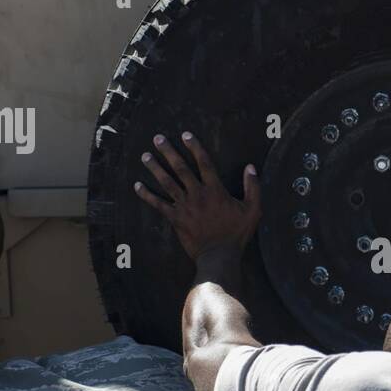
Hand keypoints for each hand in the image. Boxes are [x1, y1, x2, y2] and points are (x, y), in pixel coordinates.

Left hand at [134, 132, 260, 259]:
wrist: (219, 256)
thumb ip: (253, 187)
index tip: (185, 134)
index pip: (204, 162)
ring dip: (155, 168)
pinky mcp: (175, 219)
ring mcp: (184, 206)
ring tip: (145, 156)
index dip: (194, 147)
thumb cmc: (237, 233)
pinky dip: (147, 195)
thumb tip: (251, 167)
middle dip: (168, 151)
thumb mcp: (253, 210)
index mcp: (215, 190)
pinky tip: (137, 186)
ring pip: (167, 183)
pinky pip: (158, 204)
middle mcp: (197, 194)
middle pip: (180, 168)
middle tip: (157, 139)